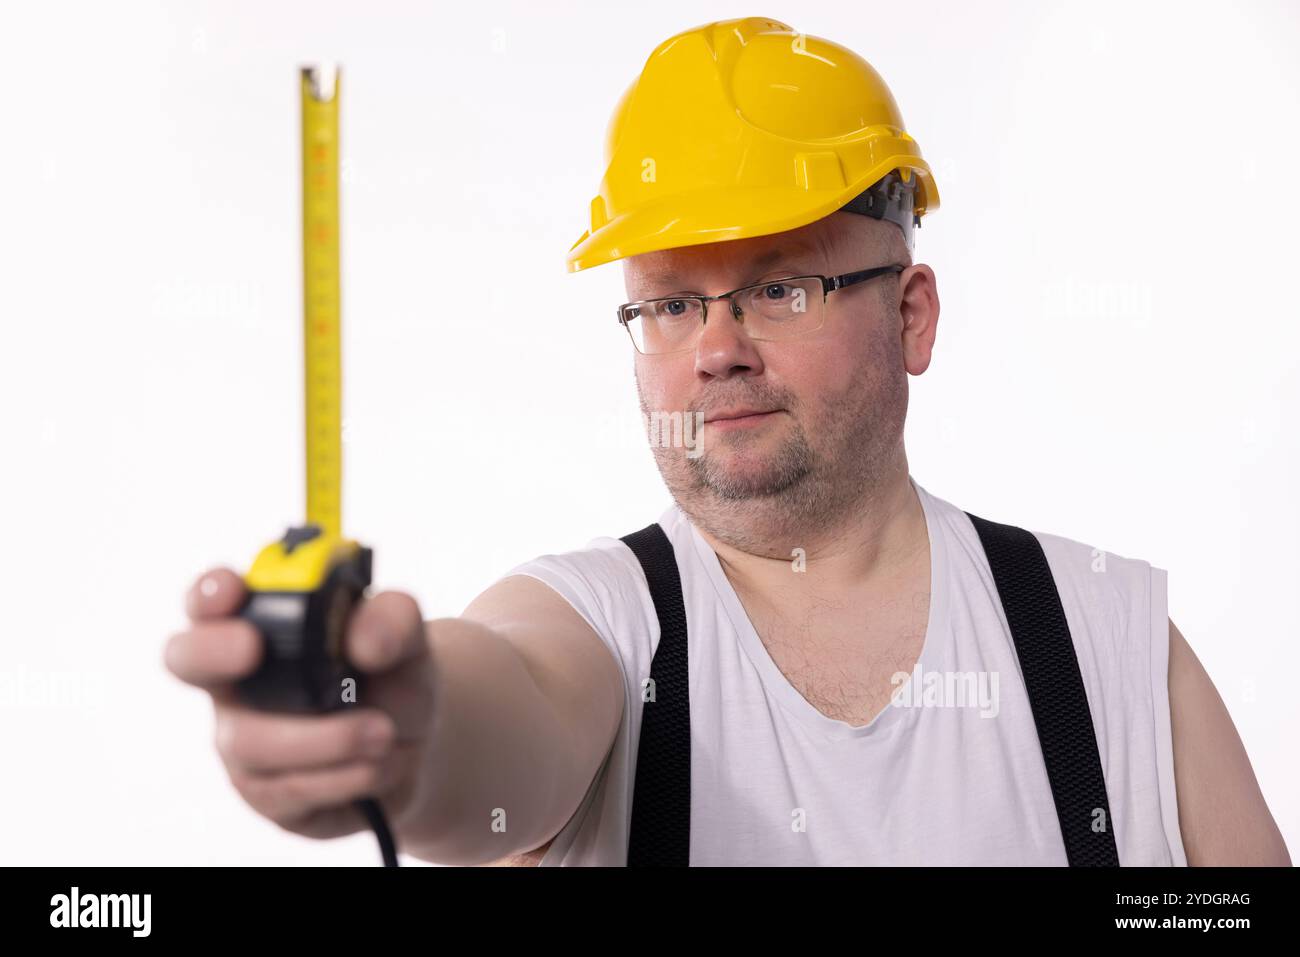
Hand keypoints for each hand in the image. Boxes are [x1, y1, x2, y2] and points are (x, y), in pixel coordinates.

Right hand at [164, 567, 435, 841]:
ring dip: (327, 739)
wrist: (418, 741)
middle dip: (210, 650)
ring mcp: (244, 736)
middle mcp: (238, 677)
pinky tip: (376, 764)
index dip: (209, 593)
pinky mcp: (265, 791)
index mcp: (264, 622)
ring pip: (251, 741)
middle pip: (187, 659)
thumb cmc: (392, 674)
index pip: (212, 598)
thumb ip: (392, 620)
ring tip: (383, 733)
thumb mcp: (407, 636)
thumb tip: (365, 641)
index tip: (230, 589)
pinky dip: (344, 776)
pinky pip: (287, 791)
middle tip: (250, 648)